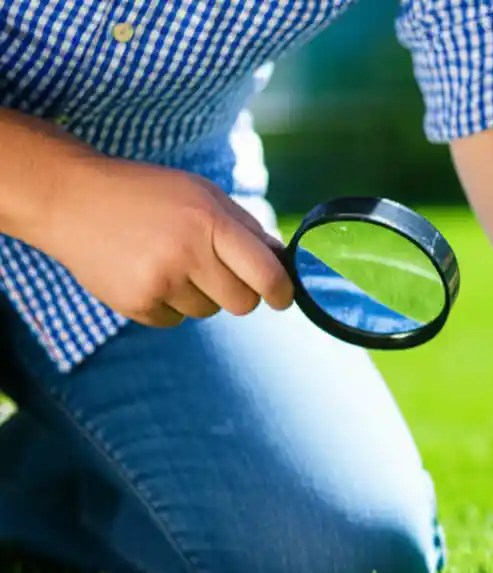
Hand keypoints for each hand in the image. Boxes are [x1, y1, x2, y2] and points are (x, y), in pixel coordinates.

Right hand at [34, 155, 291, 326]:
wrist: (71, 200)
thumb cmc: (147, 194)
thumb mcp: (201, 194)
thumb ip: (245, 227)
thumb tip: (283, 262)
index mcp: (210, 222)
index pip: (266, 274)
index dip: (281, 291)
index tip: (282, 297)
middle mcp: (187, 254)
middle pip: (242, 303)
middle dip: (240, 293)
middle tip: (218, 272)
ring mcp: (159, 282)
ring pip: (209, 312)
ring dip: (200, 294)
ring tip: (170, 262)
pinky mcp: (136, 304)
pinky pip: (175, 321)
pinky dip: (169, 304)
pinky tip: (148, 273)